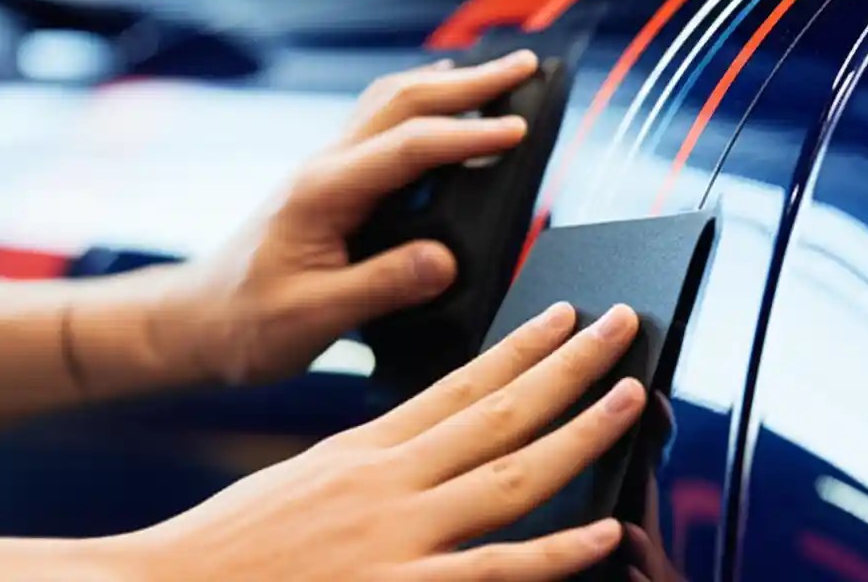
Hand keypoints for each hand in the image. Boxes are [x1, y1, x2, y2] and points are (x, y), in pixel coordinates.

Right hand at [122, 303, 644, 580]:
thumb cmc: (234, 544)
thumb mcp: (306, 478)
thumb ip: (376, 459)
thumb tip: (439, 434)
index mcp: (365, 447)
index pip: (461, 381)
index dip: (522, 345)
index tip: (566, 312)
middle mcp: (390, 480)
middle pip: (500, 411)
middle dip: (571, 365)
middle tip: (625, 323)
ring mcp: (398, 536)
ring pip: (512, 476)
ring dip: (580, 432)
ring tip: (633, 396)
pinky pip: (494, 570)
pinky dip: (556, 552)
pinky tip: (605, 530)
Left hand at [159, 51, 539, 384]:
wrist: (195, 322)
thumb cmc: (245, 324)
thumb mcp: (312, 318)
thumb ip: (381, 287)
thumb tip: (444, 261)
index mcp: (323, 193)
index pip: (409, 147)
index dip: (468, 136)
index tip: (519, 131)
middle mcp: (325, 167)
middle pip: (403, 100)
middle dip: (469, 81)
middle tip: (525, 66)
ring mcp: (327, 170)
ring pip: (391, 101)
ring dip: (447, 82)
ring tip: (497, 74)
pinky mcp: (331, 183)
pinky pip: (382, 125)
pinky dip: (422, 104)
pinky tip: (443, 107)